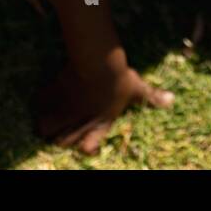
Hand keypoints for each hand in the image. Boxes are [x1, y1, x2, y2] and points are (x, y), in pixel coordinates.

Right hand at [35, 60, 173, 154]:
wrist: (98, 65)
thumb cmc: (121, 79)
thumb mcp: (138, 88)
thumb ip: (151, 97)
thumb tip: (171, 100)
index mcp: (100, 121)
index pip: (88, 146)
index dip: (85, 146)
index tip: (84, 143)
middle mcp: (79, 119)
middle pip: (61, 141)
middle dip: (59, 139)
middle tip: (60, 131)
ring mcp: (64, 109)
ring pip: (46, 127)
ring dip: (45, 125)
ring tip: (47, 120)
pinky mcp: (53, 94)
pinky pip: (39, 103)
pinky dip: (39, 102)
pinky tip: (42, 98)